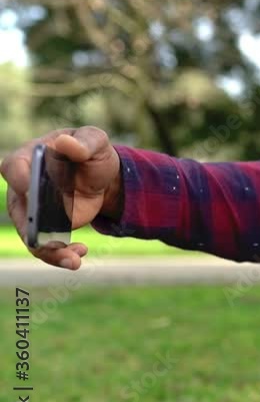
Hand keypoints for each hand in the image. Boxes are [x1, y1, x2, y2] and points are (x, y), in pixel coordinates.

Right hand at [0, 127, 121, 269]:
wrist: (103, 176)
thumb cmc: (93, 152)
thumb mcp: (95, 141)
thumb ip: (84, 142)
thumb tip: (66, 143)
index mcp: (29, 157)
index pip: (13, 167)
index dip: (19, 178)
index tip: (30, 189)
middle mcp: (24, 186)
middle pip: (19, 209)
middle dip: (33, 227)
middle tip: (56, 239)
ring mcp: (33, 209)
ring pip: (30, 234)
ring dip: (49, 251)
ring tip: (74, 259)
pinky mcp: (46, 226)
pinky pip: (44, 246)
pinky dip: (59, 255)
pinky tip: (80, 254)